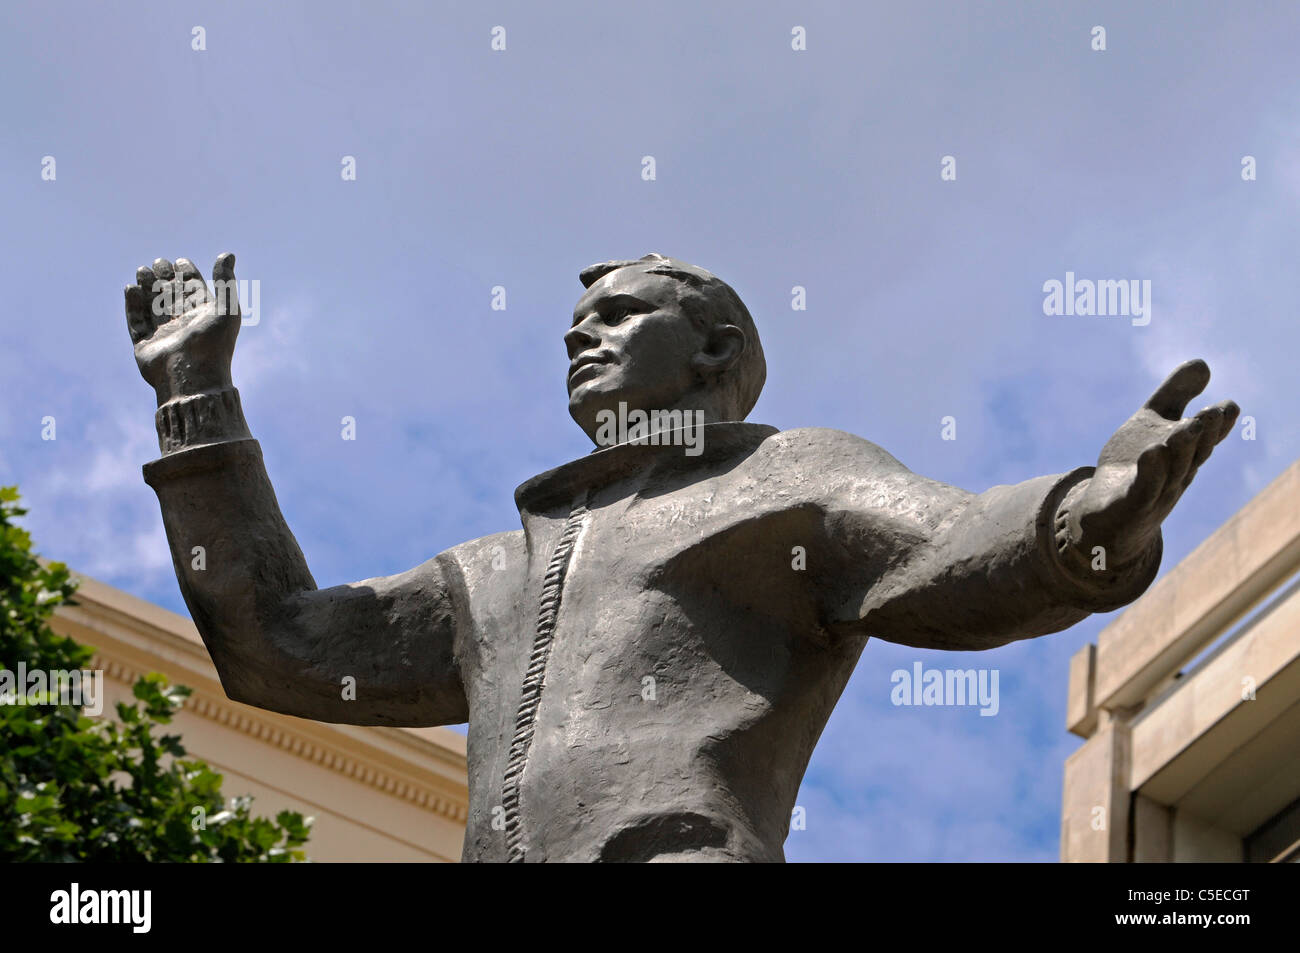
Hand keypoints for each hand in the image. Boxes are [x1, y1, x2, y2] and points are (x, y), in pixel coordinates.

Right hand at [125, 254, 240, 405]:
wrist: (192, 377)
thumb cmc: (213, 343)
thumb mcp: (226, 308)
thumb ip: (225, 281)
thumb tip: (228, 253)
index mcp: (204, 318)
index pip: (194, 291)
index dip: (187, 275)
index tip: (179, 261)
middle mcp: (184, 326)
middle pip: (172, 296)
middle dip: (164, 278)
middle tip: (157, 262)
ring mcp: (164, 335)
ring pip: (152, 306)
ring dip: (147, 287)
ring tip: (142, 269)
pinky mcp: (145, 345)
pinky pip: (136, 322)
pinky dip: (133, 305)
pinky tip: (131, 287)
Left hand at [1067, 359, 1237, 566]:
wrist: (1107, 514)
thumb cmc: (1136, 464)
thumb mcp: (1152, 422)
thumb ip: (1175, 394)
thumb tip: (1203, 363)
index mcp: (1185, 453)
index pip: (1206, 438)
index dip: (1217, 425)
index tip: (1228, 407)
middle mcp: (1176, 473)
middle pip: (1192, 453)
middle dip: (1202, 434)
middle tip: (1210, 414)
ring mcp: (1155, 491)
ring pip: (1171, 471)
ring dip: (1179, 451)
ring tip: (1183, 429)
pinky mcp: (1129, 505)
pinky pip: (1142, 490)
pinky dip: (1149, 473)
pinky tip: (1152, 454)